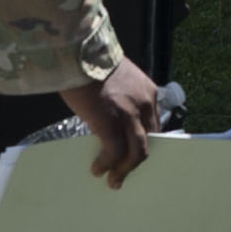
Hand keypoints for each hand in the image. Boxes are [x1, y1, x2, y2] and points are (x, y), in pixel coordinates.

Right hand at [62, 59, 161, 184]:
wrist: (77, 50)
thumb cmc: (90, 62)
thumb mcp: (117, 79)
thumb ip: (122, 99)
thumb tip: (110, 121)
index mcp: (149, 92)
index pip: (153, 126)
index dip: (144, 143)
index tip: (134, 155)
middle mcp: (145, 104)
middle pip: (149, 142)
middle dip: (136, 162)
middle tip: (125, 174)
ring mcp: (129, 114)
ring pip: (136, 153)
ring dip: (125, 170)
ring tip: (114, 181)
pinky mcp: (110, 122)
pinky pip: (114, 152)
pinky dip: (107, 164)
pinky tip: (97, 169)